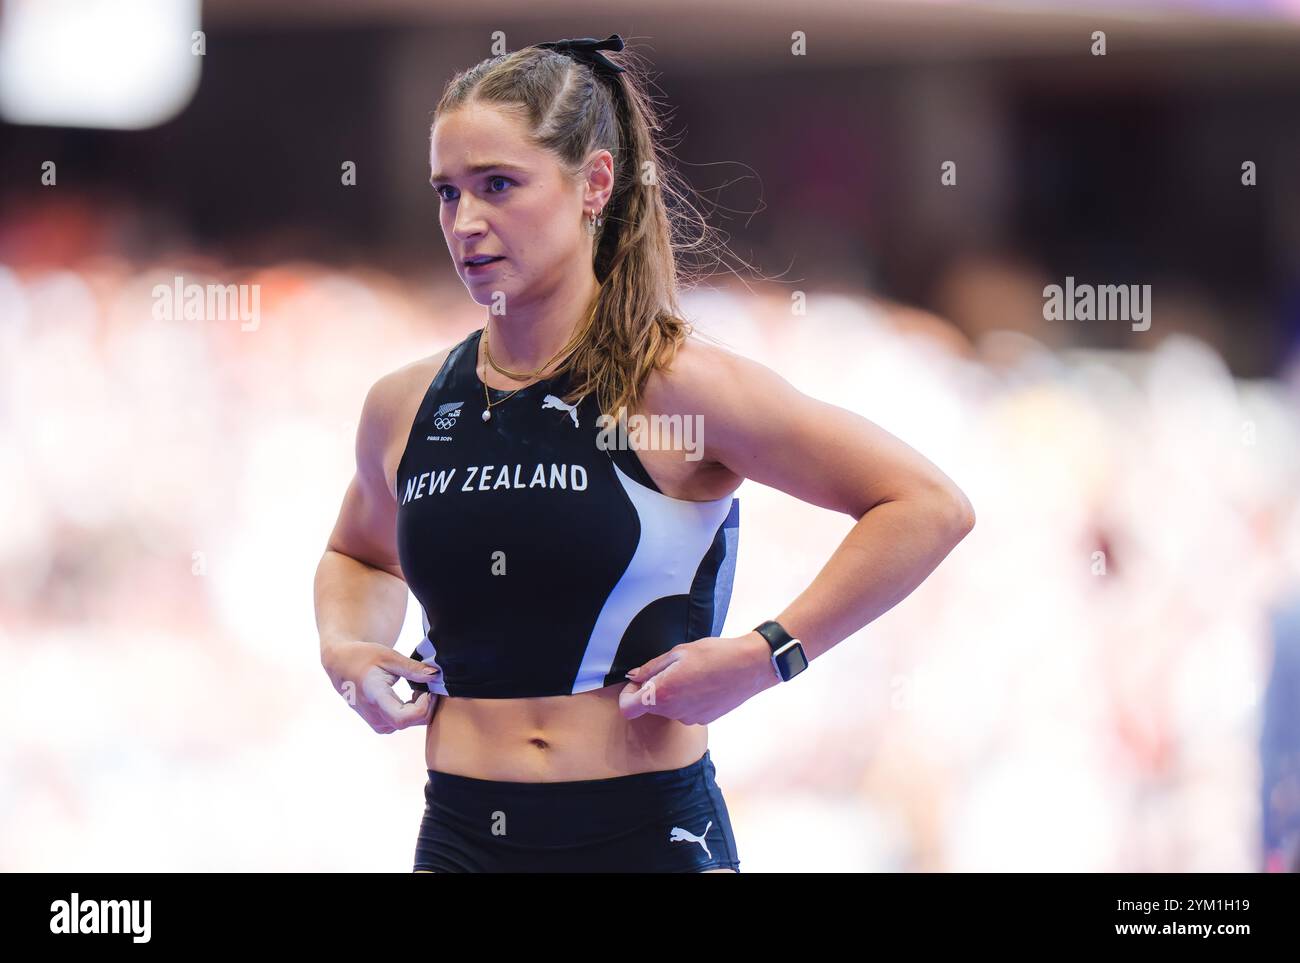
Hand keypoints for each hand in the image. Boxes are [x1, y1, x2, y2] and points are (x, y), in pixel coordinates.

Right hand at [321, 640, 440, 733]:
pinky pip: (403, 723)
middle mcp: (374, 715)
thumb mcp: (389, 657)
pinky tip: (412, 696)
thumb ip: (412, 668)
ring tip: (418, 687)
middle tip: (428, 684)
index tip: (429, 689)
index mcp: (374, 697)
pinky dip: (413, 711)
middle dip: (427, 704)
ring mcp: (376, 723)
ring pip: (409, 724)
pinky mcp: (379, 724)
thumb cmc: (363, 656)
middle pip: (411, 722)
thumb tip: (435, 675)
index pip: (404, 718)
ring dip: (420, 708)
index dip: (424, 706)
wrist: (341, 664)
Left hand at [618, 632, 777, 724]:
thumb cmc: (715, 654)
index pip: (627, 708)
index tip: (638, 682)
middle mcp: (674, 711)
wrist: (750, 666)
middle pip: (649, 708)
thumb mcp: (679, 652)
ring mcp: (689, 718)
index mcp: (663, 692)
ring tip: (691, 674)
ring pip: (668, 710)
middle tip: (670, 670)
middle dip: (652, 691)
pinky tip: (703, 684)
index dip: (627, 695)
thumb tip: (633, 676)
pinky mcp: (703, 720)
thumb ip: (651, 667)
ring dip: (672, 695)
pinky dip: (687, 700)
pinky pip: (685, 712)